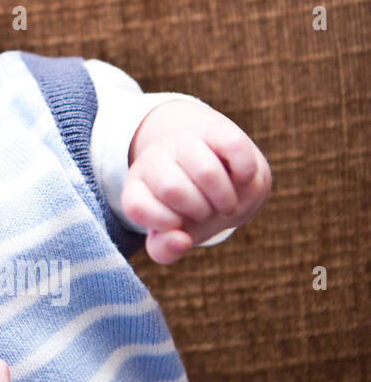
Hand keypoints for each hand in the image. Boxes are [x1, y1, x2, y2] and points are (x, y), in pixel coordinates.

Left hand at [123, 101, 271, 264]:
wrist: (224, 177)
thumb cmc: (194, 211)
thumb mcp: (174, 233)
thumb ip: (166, 249)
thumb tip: (180, 240)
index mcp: (138, 185)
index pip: (136, 206)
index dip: (164, 223)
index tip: (180, 225)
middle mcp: (156, 159)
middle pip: (173, 189)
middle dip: (199, 211)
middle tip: (208, 212)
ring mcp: (185, 142)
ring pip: (206, 171)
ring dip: (225, 198)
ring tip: (226, 203)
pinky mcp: (218, 132)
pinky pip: (234, 147)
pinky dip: (245, 173)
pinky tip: (241, 178)